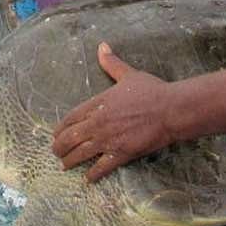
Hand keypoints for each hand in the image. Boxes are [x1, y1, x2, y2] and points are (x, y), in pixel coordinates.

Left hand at [51, 42, 176, 181]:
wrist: (170, 109)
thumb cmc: (151, 91)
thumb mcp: (128, 74)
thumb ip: (111, 63)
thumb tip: (102, 46)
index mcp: (98, 103)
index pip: (71, 118)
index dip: (61, 128)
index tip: (56, 134)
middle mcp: (98, 123)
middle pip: (70, 137)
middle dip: (60, 146)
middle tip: (56, 152)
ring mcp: (108, 139)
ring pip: (81, 153)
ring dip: (70, 161)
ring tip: (64, 165)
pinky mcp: (121, 153)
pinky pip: (101, 167)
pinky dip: (93, 174)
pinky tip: (88, 178)